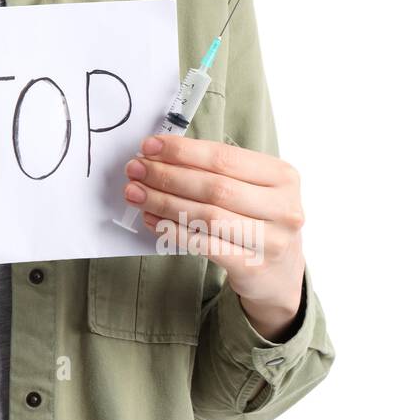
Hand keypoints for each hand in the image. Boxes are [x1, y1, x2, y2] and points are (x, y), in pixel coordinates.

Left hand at [124, 134, 305, 334]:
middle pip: (214, 187)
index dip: (182, 151)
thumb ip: (214, 170)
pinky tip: (151, 219)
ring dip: (164, 202)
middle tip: (135, 170)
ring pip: (206, 216)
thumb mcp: (251, 187)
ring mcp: (271, 240)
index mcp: (282, 176)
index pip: (224, 157)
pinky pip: (204, 244)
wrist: (280, 273)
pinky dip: (172, 230)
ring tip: (136, 193)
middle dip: (167, 176)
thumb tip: (159, 156)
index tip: (149, 147)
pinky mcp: (253, 267)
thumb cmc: (258, 218)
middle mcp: (283, 207)